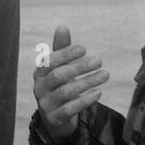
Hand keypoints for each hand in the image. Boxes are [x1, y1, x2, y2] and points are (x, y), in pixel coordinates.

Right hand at [33, 24, 109, 140]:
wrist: (55, 119)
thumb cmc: (59, 87)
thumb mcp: (59, 68)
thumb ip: (61, 49)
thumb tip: (62, 26)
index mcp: (39, 73)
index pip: (50, 61)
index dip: (66, 54)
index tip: (84, 49)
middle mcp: (39, 88)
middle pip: (58, 76)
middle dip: (79, 67)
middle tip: (99, 60)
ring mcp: (45, 104)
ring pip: (66, 92)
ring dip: (87, 82)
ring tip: (105, 74)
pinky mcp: (55, 118)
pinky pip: (70, 109)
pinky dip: (85, 100)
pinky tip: (98, 92)